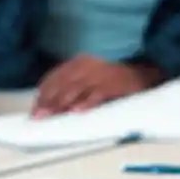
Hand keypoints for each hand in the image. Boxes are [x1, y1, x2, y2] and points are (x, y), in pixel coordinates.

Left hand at [32, 56, 158, 117]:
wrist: (144, 72)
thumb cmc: (114, 77)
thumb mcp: (91, 75)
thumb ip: (73, 84)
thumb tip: (52, 103)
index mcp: (80, 62)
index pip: (55, 77)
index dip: (43, 94)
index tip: (35, 108)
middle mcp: (88, 65)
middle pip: (62, 84)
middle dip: (48, 101)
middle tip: (39, 116)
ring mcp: (101, 74)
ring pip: (76, 89)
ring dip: (61, 103)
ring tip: (52, 115)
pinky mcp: (114, 84)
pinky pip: (97, 94)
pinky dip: (86, 103)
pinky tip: (77, 111)